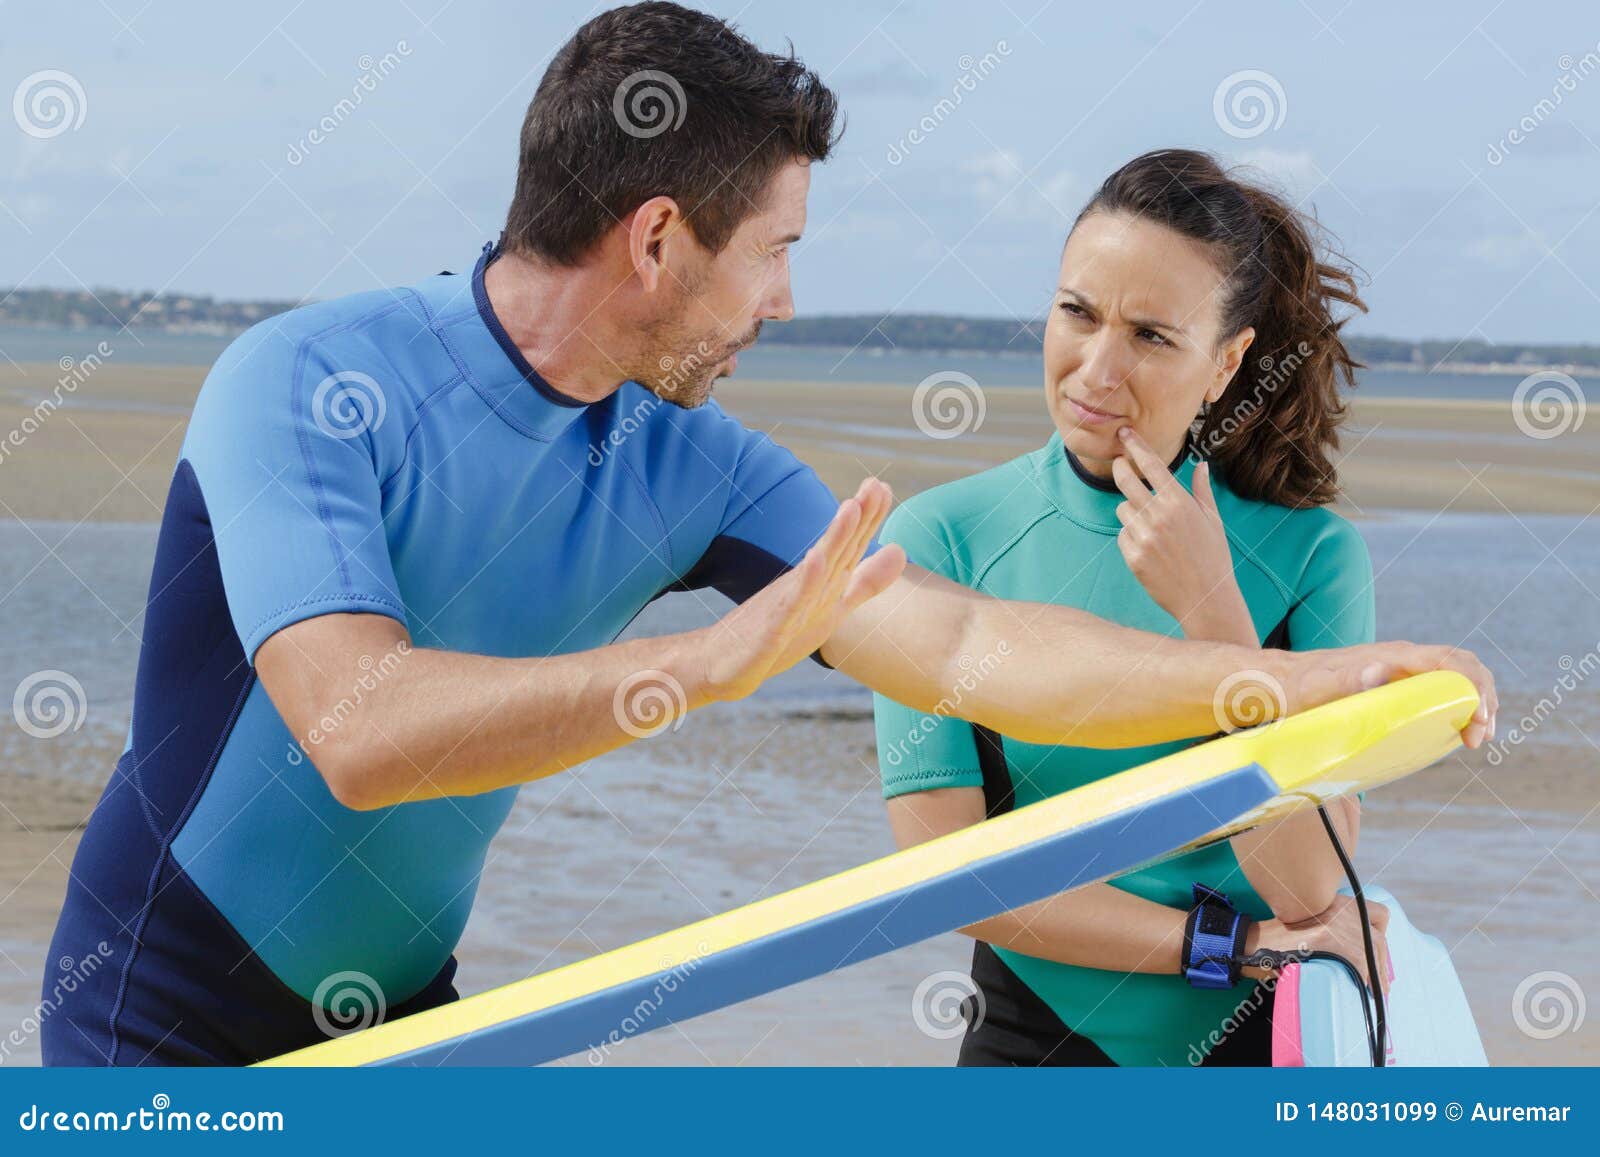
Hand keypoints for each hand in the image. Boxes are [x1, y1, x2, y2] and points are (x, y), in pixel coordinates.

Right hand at [697, 477, 905, 702]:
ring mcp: (786, 607)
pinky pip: (789, 607)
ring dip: (832, 538)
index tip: (883, 486)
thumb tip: (900, 551)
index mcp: (821, 583)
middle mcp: (804, 587)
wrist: (724, 664)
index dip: (868, 519)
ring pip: (814, 570)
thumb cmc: (778, 634)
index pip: (849, 547)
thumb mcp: (832, 608)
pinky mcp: (770, 630)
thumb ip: (865, 582)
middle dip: (856, 517)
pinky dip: (803, 586)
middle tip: (874, 483)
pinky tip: (815, 562)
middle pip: (835, 549)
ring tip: (850, 508)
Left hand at [1111, 428, 1250, 636]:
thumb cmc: (1212, 556)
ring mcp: (1143, 536)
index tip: (1124, 434)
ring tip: (1152, 528)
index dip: (1136, 447)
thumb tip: (1201, 465)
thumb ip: (1201, 490)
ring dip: (1131, 511)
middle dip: (1120, 468)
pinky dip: (1131, 537)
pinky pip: (1122, 535)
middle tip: (1119, 464)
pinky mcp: (1132, 556)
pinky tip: (1150, 549)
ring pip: (1122, 509)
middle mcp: (1159, 516)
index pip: (1152, 465)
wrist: (1205, 597)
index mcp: (1180, 502)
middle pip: (1126, 480)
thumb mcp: (1212, 520)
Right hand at [1244, 894, 1391, 996]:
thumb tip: (1359, 949)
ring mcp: (1335, 920)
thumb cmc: (1279, 939)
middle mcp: (1340, 906)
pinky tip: (1363, 989)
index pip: (1379, 913)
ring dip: (1377, 975)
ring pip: (1372, 952)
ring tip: (1374, 992)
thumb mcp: (1312, 923)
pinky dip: (1366, 979)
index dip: (1381, 937)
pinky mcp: (1328, 937)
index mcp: (1337, 900)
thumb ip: (1335, 925)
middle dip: (1382, 963)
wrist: (1254, 942)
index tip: (1376, 955)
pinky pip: (1361, 961)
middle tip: (1379, 983)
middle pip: (1379, 937)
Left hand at [1279, 641, 1497, 748]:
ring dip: (1473, 702)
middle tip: (1479, 737)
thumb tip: (1378, 672)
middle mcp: (1400, 658)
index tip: (1478, 722)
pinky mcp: (1392, 683)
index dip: (1475, 688)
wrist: (1278, 682)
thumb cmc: (1296, 688)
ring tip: (1474, 736)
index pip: (1451, 662)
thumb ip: (1346, 679)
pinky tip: (1452, 729)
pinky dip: (1455, 704)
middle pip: (1461, 666)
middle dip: (1482, 697)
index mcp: (1392, 656)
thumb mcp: (1318, 688)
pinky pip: (1435, 687)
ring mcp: (1398, 669)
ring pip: (1452, 676)